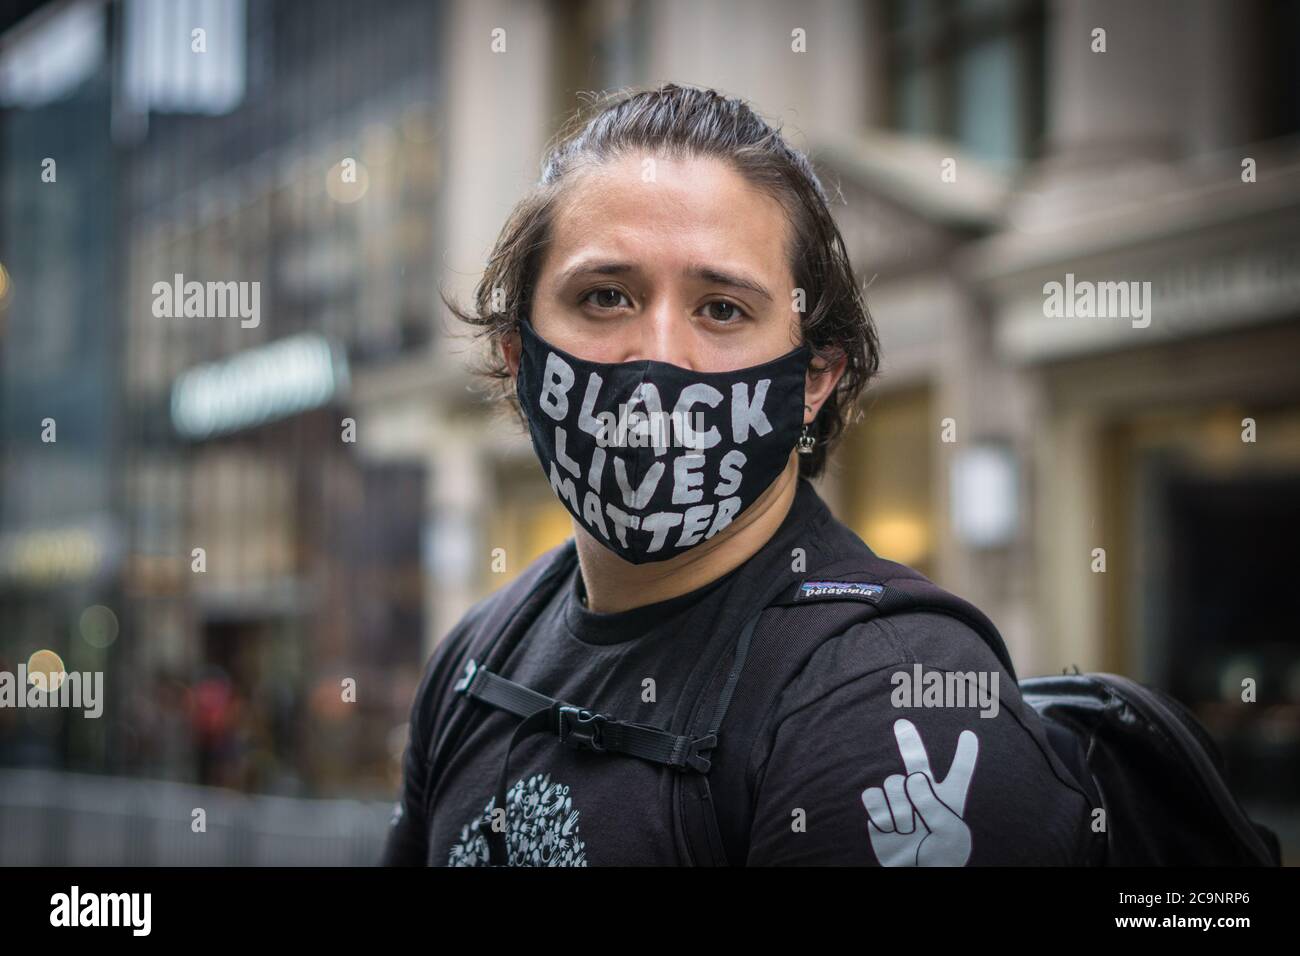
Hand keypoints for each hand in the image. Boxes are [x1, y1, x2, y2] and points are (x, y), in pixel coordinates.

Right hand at [860, 718, 978, 865]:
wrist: (913, 875)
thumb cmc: (939, 857)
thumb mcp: (948, 832)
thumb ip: (932, 803)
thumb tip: (910, 778)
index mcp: (949, 800)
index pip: (959, 773)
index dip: (965, 754)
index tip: (969, 735)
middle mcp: (923, 796)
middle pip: (916, 762)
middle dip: (908, 742)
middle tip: (901, 723)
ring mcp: (899, 802)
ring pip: (893, 783)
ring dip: (899, 807)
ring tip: (908, 829)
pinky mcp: (879, 810)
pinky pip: (873, 796)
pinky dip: (880, 810)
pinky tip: (889, 826)